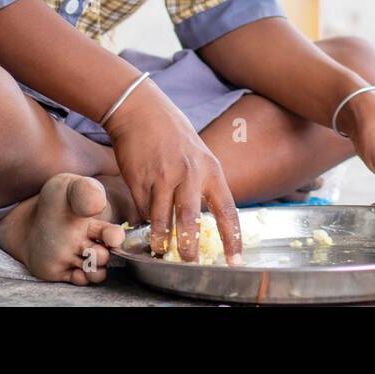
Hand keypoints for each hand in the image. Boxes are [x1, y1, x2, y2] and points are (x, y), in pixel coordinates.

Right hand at [103, 78, 243, 264]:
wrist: (140, 110)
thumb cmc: (172, 132)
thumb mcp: (199, 154)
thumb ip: (203, 182)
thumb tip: (204, 214)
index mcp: (210, 169)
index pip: (226, 210)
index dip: (232, 239)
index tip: (235, 260)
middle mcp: (189, 174)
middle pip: (191, 220)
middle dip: (191, 247)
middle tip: (190, 263)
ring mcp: (162, 177)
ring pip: (162, 220)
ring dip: (162, 240)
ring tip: (162, 251)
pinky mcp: (140, 179)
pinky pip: (143, 209)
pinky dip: (145, 222)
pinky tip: (145, 227)